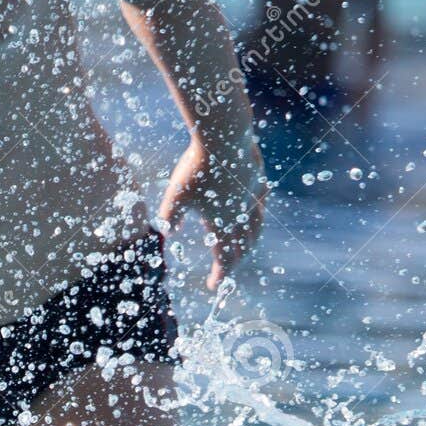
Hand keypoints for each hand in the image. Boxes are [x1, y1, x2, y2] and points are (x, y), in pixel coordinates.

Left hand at [159, 136, 266, 290]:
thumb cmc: (197, 168)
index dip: (220, 275)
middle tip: (226, 272)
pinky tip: (253, 214)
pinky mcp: (258, 182)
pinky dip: (256, 219)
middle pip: (242, 248)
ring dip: (249, 244)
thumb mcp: (176, 195)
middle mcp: (242, 216)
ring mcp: (253, 200)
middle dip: (234, 263)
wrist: (224, 138)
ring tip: (244, 250)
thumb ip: (170, 217)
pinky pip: (260, 208)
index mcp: (222, 224)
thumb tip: (165, 234)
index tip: (214, 287)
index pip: (224, 259)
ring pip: (255, 230)